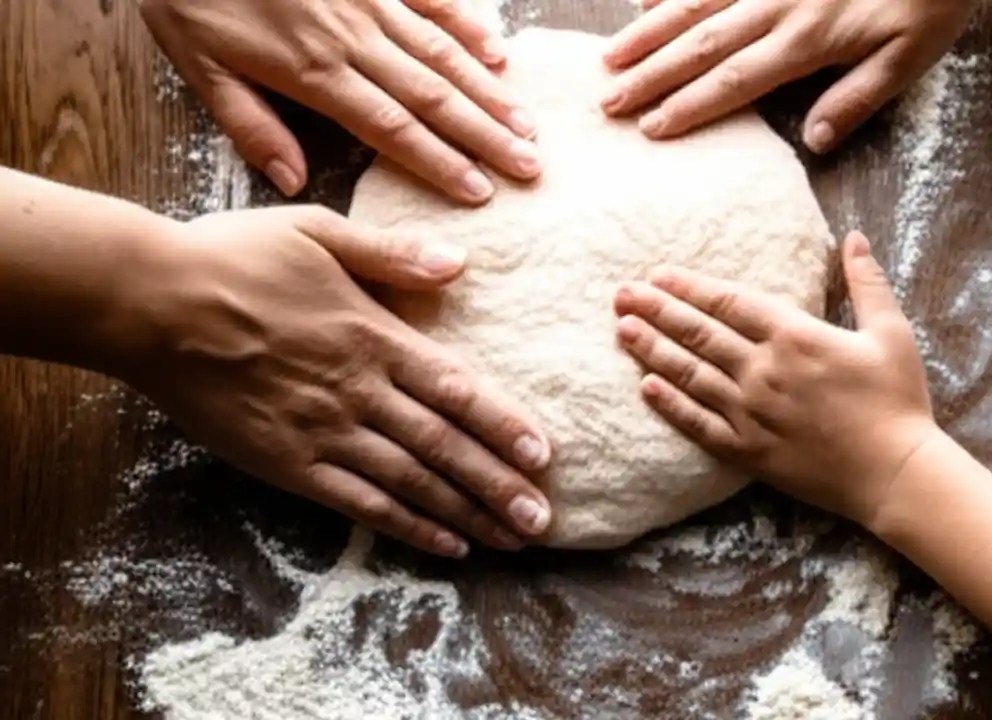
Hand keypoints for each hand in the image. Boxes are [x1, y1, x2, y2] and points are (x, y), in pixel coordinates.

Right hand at [117, 206, 554, 557]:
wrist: (148, 303)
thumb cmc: (231, 258)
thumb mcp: (318, 232)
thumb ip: (391, 253)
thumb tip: (459, 262)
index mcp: (373, 336)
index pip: (458, 388)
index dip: (504, 423)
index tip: (544, 455)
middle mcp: (359, 391)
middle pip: (445, 447)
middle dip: (499, 485)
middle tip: (543, 520)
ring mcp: (323, 432)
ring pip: (412, 483)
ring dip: (467, 514)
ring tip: (511, 540)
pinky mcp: (287, 463)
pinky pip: (359, 502)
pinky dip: (407, 526)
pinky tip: (444, 543)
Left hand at [141, 0, 539, 201]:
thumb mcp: (200, 68)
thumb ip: (251, 126)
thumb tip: (293, 180)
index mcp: (312, 72)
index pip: (391, 128)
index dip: (439, 162)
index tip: (479, 191)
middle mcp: (352, 38)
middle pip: (432, 96)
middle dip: (485, 136)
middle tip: (530, 166)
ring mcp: (369, 0)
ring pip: (441, 52)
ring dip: (488, 91)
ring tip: (527, 124)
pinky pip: (430, 0)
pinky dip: (466, 25)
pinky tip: (497, 52)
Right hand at [601, 0, 973, 151]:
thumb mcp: (910, 55)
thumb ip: (859, 98)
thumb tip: (815, 142)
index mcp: (809, 39)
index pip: (735, 81)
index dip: (690, 107)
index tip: (651, 128)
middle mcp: (778, 4)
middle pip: (702, 45)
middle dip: (651, 75)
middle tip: (608, 102)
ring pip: (696, 2)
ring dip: (650, 31)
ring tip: (611, 55)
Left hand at [612, 232, 941, 527]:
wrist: (895, 474)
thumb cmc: (898, 401)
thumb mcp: (891, 332)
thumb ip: (867, 282)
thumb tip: (854, 236)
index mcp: (795, 336)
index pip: (728, 302)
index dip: (690, 287)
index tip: (658, 274)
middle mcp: (764, 371)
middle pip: (698, 334)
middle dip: (656, 311)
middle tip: (620, 294)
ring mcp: (752, 413)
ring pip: (691, 375)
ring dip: (653, 351)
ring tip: (622, 330)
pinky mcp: (749, 451)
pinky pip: (699, 424)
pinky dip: (670, 405)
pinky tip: (645, 388)